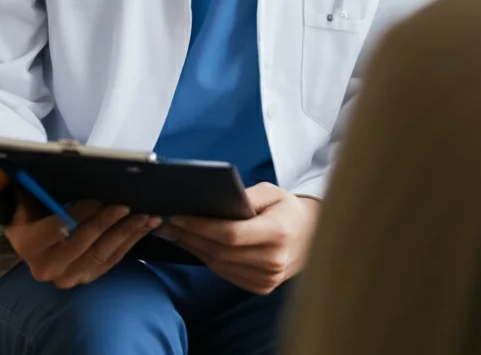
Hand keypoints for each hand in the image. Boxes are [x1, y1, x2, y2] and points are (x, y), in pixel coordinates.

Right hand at [0, 161, 159, 288]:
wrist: (33, 230)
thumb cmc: (27, 203)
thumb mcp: (13, 189)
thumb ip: (1, 178)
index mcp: (26, 244)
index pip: (54, 230)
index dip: (79, 216)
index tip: (101, 199)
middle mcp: (45, 267)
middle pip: (82, 246)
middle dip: (107, 224)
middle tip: (128, 204)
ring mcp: (67, 276)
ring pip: (101, 256)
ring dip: (126, 234)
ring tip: (147, 214)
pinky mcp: (86, 275)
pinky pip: (111, 262)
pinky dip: (130, 243)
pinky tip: (146, 225)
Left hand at [155, 182, 320, 293]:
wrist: (312, 237)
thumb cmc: (288, 209)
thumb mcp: (272, 192)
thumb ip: (245, 196)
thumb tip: (212, 201)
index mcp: (277, 233)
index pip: (230, 234)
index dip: (201, 226)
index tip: (178, 215)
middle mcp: (273, 260)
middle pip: (220, 251)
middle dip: (190, 236)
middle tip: (168, 222)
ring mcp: (267, 279)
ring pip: (219, 265)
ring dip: (193, 249)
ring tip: (175, 232)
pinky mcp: (260, 287)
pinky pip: (226, 273)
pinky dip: (207, 259)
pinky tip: (194, 245)